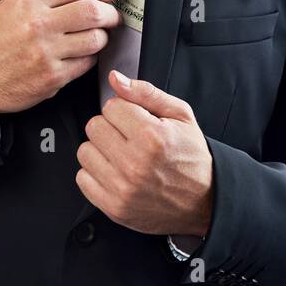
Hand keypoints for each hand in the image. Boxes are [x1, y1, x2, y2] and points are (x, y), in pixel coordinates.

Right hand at [0, 0, 122, 118]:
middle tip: (113, 16)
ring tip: (96, 36)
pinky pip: (86, 64)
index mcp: (28, 1)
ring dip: (102, 37)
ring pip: (95, 40)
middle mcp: (38, 25)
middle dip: (111, 13)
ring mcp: (46, 53)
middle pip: (93, 12)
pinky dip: (89, 58)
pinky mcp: (52, 78)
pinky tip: (81, 55)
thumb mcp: (9, 6)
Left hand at [75, 70, 213, 236]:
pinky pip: (82, 178)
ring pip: (85, 151)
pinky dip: (95, 174)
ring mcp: (122, 188)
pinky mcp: (113, 207)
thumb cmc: (192, 156)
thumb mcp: (180, 116)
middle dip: (110, 128)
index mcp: (152, 136)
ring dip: (101, 150)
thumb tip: (115, 78)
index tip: (136, 121)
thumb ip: (145, 93)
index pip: (111, 105)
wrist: (204, 201)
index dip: (124, 110)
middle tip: (129, 138)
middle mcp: (135, 163)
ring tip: (122, 155)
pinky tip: (115, 173)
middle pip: (94, 126)